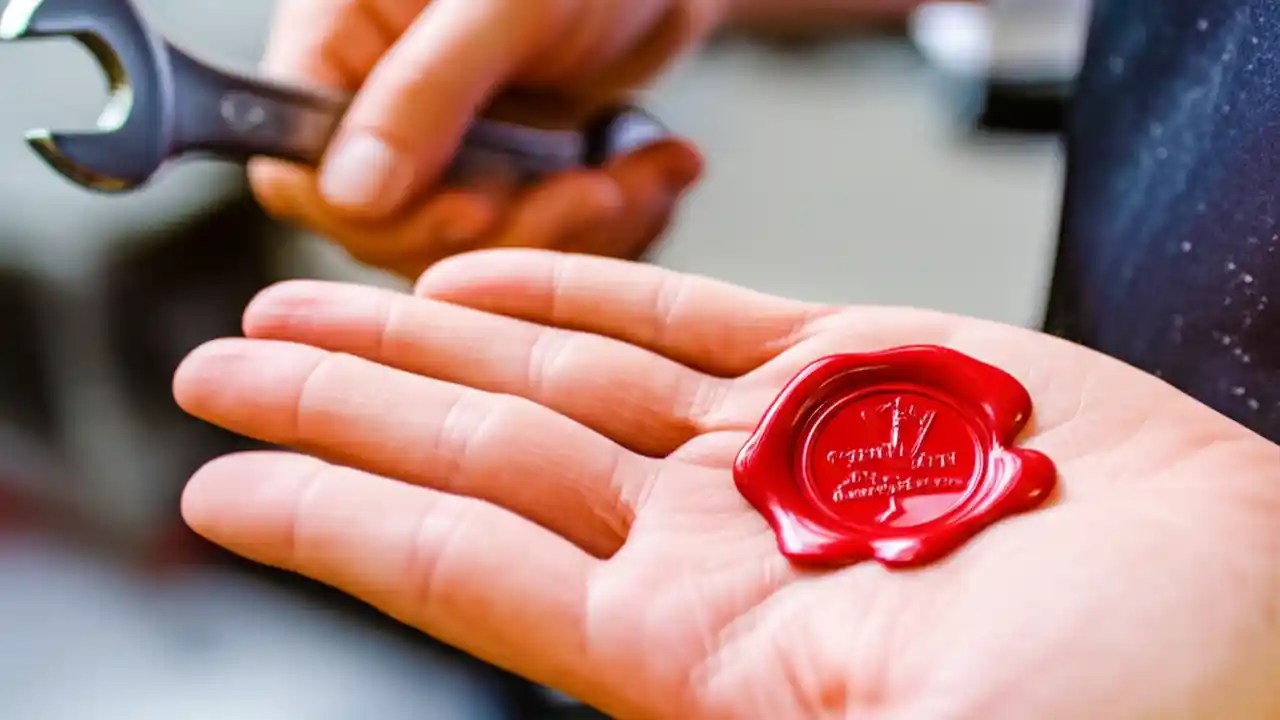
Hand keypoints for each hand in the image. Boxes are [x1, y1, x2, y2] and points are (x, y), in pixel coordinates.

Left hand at [173, 250, 1279, 717]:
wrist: (1260, 615)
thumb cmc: (1128, 707)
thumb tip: (624, 719)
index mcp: (702, 653)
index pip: (465, 569)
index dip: (334, 519)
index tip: (220, 486)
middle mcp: (711, 542)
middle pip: (481, 453)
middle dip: (343, 404)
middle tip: (218, 362)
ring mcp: (773, 446)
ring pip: (558, 373)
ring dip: (431, 338)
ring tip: (307, 310)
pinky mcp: (854, 366)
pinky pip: (686, 315)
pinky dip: (587, 284)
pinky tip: (493, 277)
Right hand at [249, 0, 718, 276]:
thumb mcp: (506, 5)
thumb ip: (425, 91)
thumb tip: (348, 193)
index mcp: (340, 41)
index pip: (299, 170)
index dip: (377, 216)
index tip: (476, 208)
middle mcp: (382, 104)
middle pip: (392, 232)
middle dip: (507, 228)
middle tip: (595, 191)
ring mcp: (450, 147)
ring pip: (474, 252)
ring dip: (573, 230)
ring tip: (645, 174)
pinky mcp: (515, 176)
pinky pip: (538, 244)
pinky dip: (608, 224)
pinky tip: (657, 171)